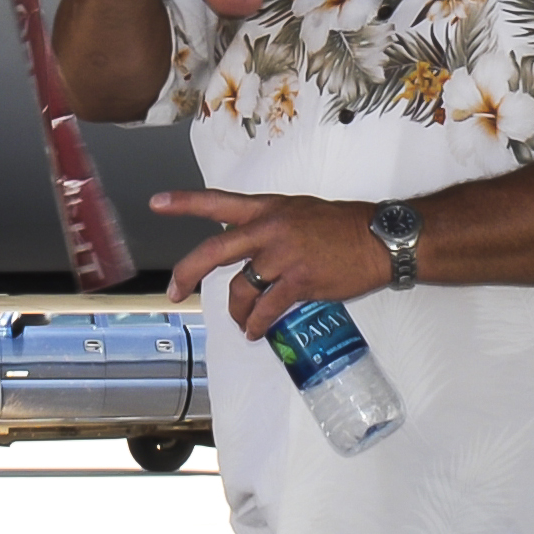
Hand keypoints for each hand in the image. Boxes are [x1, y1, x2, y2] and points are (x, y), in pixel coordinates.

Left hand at [153, 189, 387, 335]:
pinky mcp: (300, 281)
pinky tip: (257, 331)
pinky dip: (258, 324)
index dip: (184, 203)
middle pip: (214, 251)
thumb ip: (270, 226)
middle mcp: (269, 229)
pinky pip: (267, 309)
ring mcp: (283, 256)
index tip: (155, 202)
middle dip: (187, 272)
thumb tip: (250, 250)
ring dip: (236, 312)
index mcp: (267, 209)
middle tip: (174, 291)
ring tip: (242, 322)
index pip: (218, 203)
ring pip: (241, 288)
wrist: (379, 239)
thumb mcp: (299, 211)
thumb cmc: (343, 225)